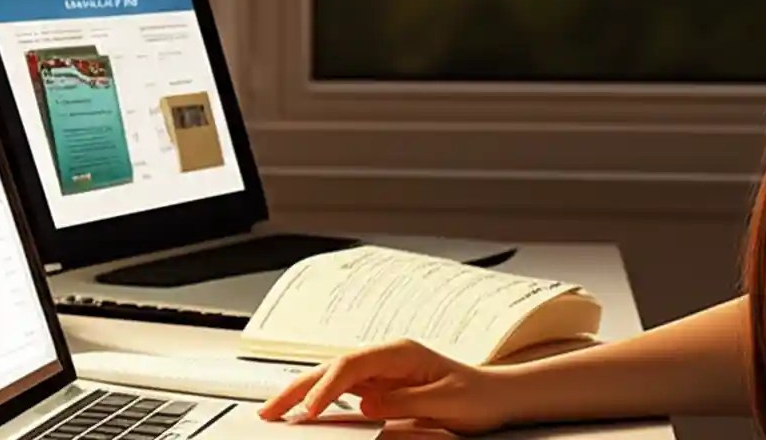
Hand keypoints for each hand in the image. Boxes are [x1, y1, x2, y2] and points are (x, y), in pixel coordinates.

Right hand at [257, 339, 513, 434]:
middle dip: (299, 386)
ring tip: (274, 411)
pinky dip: (320, 401)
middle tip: (269, 408)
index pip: (353, 365)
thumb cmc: (477, 396)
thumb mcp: (445, 402)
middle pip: (333, 367)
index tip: (309, 409)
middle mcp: (387, 358)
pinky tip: (303, 413)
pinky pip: (344, 393)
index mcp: (402, 353)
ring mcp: (382, 372)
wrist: (496, 396)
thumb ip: (404, 401)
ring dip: (303, 393)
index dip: (327, 386)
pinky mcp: (381, 388)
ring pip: (333, 378)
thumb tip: (365, 404)